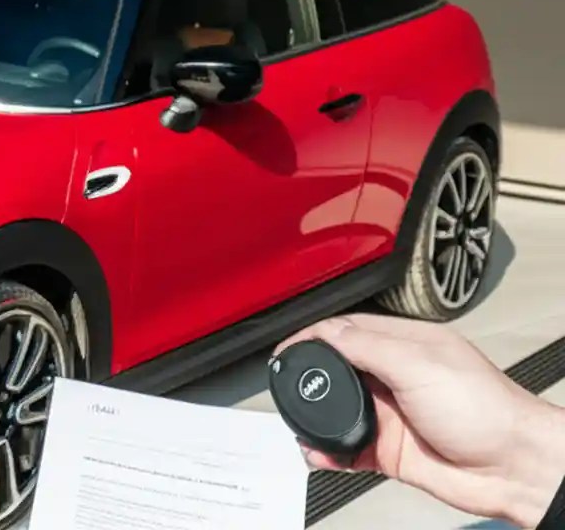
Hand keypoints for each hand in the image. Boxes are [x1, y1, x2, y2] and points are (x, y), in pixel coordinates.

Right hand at [277, 314, 564, 526]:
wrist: (513, 468)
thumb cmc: (486, 410)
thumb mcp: (419, 363)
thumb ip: (367, 345)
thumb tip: (325, 331)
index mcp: (406, 344)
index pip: (347, 331)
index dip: (312, 336)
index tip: (286, 348)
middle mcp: (396, 376)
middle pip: (337, 370)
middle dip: (308, 379)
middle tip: (285, 387)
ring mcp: (392, 413)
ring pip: (337, 412)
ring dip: (315, 420)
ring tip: (301, 426)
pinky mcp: (390, 449)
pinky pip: (347, 449)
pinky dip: (328, 452)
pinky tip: (321, 454)